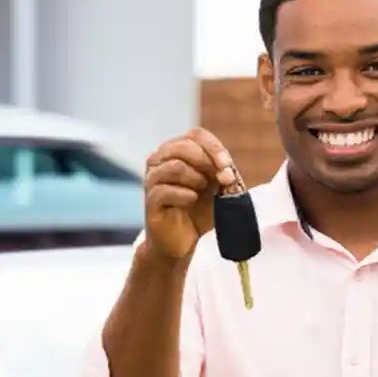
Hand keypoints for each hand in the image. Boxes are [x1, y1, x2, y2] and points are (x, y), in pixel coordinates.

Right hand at [142, 128, 237, 259]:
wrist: (182, 242)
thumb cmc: (199, 211)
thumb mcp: (216, 188)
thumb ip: (221, 173)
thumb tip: (225, 169)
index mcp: (177, 152)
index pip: (195, 135)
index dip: (213, 147)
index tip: (227, 165)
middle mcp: (160, 161)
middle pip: (182, 146)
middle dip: (206, 161)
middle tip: (222, 180)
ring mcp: (152, 181)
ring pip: (174, 166)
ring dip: (195, 178)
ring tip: (202, 191)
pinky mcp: (150, 201)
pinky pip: (165, 190)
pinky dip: (185, 195)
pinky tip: (191, 201)